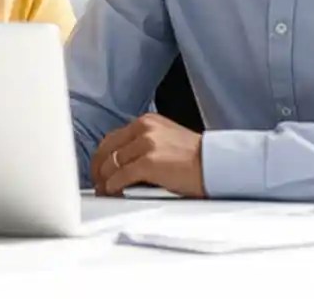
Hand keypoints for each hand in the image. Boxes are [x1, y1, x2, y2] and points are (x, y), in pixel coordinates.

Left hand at [90, 113, 205, 197]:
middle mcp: (144, 128)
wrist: (215, 164)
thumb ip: (144, 144)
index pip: (113, 138)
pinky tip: (114, 192)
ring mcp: (146, 144)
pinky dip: (113, 186)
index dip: (103, 156)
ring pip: (110, 164)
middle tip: (98, 183)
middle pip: (107, 149)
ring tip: (105, 191)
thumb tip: (122, 163)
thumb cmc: (195, 158)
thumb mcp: (166, 140)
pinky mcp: (148, 163)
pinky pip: (120, 177)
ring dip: (104, 180)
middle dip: (98, 168)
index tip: (100, 168)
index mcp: (147, 121)